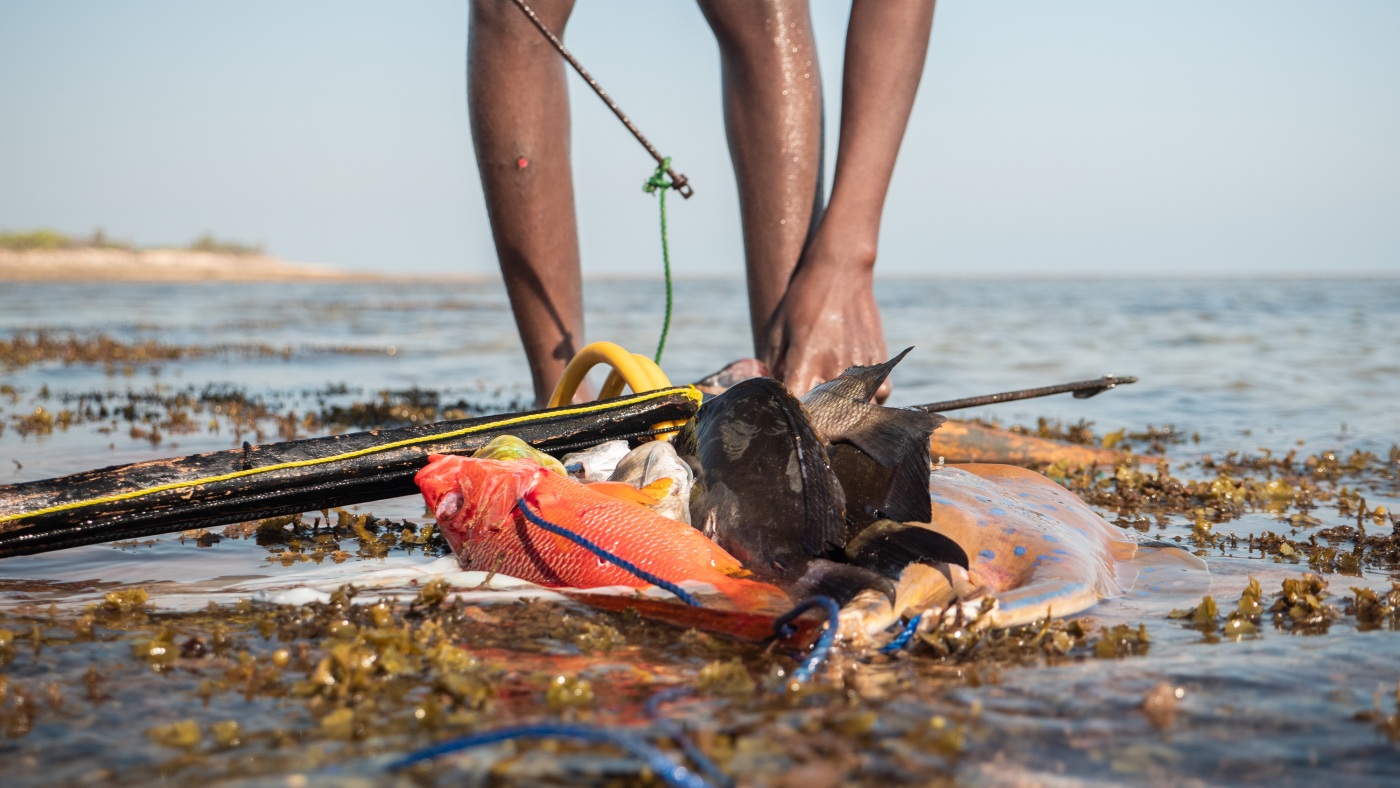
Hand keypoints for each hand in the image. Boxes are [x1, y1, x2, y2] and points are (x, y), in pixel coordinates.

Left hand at [763, 230, 889, 401]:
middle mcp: (835, 366)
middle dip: (822, 421)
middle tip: (817, 418)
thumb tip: (769, 390)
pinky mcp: (879, 358)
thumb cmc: (804, 298)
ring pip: (859, 409)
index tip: (793, 417)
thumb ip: (773, 363)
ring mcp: (861, 364)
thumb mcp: (779, 328)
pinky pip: (881, 393)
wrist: (840, 270)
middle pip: (831, 416)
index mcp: (807, 360)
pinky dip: (871, 398)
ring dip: (849, 413)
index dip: (796, 417)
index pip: (800, 407)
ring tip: (840, 408)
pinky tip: (859, 391)